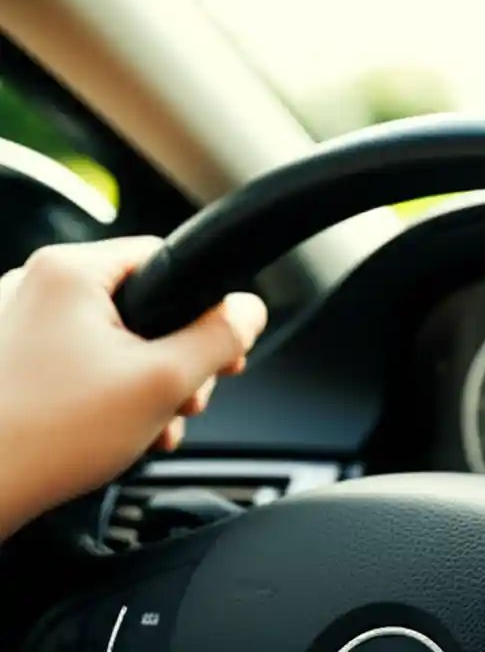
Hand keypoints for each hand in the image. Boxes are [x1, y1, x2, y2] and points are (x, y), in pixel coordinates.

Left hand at [0, 237, 266, 537]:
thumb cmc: (47, 436)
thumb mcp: (164, 383)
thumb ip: (220, 339)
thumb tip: (249, 310)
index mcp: (68, 271)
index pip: (167, 259)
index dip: (207, 308)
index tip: (221, 353)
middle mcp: (32, 285)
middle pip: (141, 305)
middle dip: (175, 360)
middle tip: (184, 400)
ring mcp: (10, 323)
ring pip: (110, 340)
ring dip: (144, 384)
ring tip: (148, 424)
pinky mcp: (5, 361)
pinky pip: (75, 362)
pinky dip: (103, 393)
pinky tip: (114, 431)